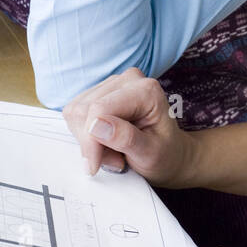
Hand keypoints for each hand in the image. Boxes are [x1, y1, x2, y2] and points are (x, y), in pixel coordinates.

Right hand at [62, 66, 195, 183]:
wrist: (171, 153)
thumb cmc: (165, 154)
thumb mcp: (151, 154)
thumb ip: (125, 138)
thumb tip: (96, 125)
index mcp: (146, 90)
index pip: (99, 109)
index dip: (91, 140)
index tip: (94, 166)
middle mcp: (129, 80)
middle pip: (84, 110)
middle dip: (92, 143)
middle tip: (115, 161)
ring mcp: (113, 84)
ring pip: (76, 112)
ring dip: (89, 140)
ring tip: (113, 153)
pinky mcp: (100, 93)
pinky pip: (76, 114)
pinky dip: (86, 135)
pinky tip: (106, 143)